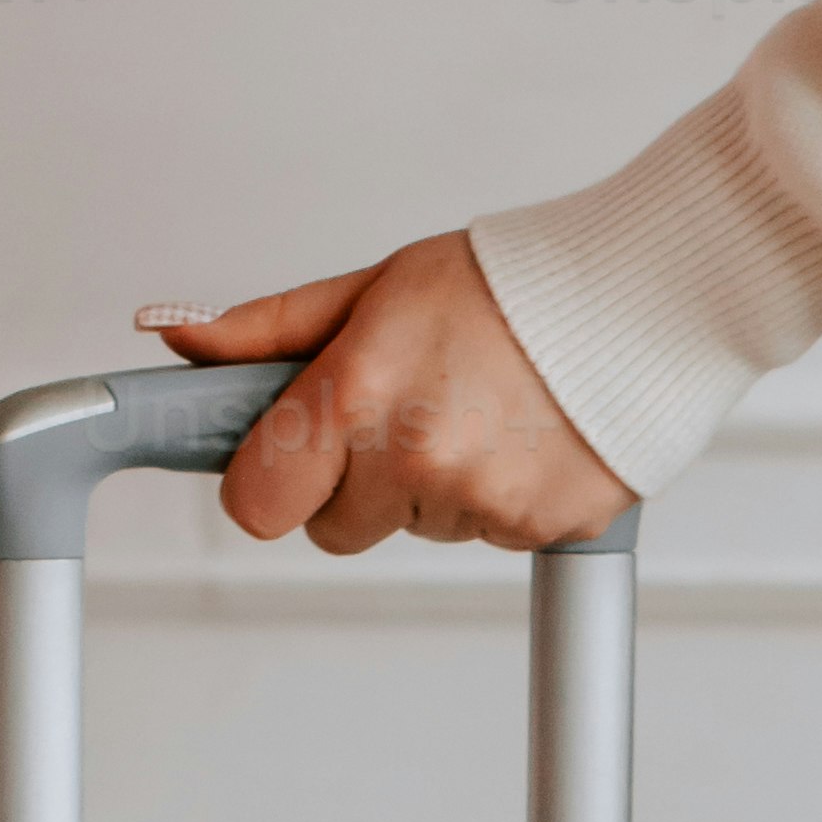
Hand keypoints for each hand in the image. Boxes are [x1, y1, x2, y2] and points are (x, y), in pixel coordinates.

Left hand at [140, 239, 633, 556]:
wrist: (643, 295)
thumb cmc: (508, 285)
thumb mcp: (375, 289)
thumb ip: (272, 329)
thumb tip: (179, 339)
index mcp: (358, 394)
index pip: (256, 503)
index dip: (270, 482)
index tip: (292, 456)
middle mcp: (415, 458)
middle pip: (339, 528)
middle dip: (360, 482)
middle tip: (411, 413)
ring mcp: (482, 501)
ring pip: (420, 528)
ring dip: (438, 485)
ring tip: (484, 410)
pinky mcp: (541, 528)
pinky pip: (490, 535)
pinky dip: (502, 495)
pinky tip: (526, 434)